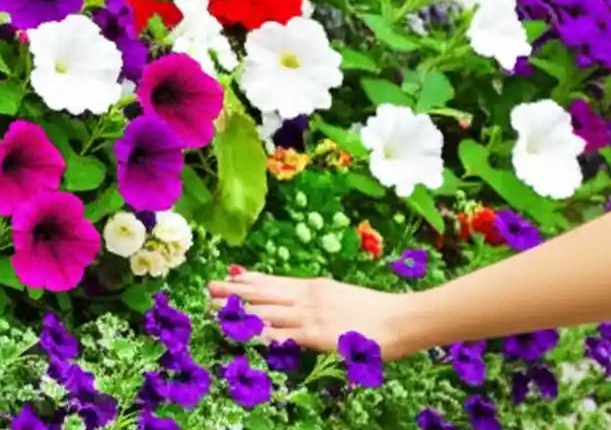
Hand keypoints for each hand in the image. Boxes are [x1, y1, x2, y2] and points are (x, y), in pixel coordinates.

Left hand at [208, 268, 417, 360]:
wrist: (401, 318)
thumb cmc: (377, 313)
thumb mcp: (341, 297)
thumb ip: (320, 300)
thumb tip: (303, 303)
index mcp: (313, 287)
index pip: (274, 282)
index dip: (249, 281)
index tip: (229, 276)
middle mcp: (306, 297)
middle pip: (262, 293)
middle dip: (234, 292)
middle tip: (209, 288)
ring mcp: (309, 315)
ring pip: (265, 311)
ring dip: (238, 310)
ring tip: (214, 309)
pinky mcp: (316, 334)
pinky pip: (283, 334)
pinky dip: (262, 333)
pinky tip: (244, 333)